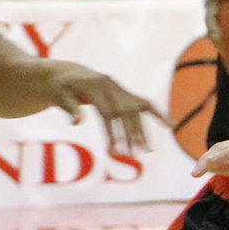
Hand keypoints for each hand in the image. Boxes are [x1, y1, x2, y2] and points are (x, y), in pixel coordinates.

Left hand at [47, 63, 164, 153]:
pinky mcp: (126, 94)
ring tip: (147, 151)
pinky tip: (169, 126)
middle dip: (130, 135)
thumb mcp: (58, 94)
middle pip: (126, 113)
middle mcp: (113, 87)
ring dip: (142, 132)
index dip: (113, 132)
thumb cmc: (61, 87)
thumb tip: (77, 122)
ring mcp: (122, 90)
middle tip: (133, 155)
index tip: (114, 151)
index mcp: (97, 86)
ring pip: (137, 112)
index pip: (109, 113)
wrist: (69, 73)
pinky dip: (158, 114)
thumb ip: (68, 106)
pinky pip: (145, 104)